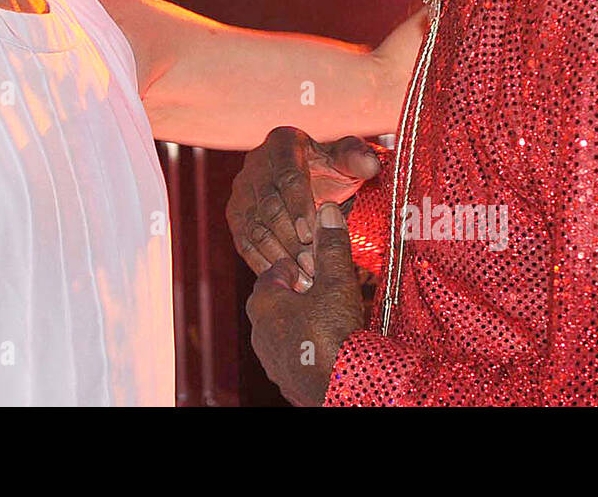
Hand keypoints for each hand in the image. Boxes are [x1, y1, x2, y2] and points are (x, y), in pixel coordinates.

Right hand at [226, 126, 381, 288]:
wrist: (314, 183)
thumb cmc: (334, 170)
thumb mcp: (349, 162)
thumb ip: (360, 160)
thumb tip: (370, 165)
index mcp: (283, 142)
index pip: (288, 176)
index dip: (299, 207)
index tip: (311, 234)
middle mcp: (255, 163)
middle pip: (270, 206)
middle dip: (290, 239)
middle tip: (311, 266)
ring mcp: (242, 190)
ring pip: (255, 227)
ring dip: (278, 256)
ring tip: (302, 279)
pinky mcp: (236, 214)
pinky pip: (244, 241)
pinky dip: (262, 263)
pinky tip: (284, 278)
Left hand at [246, 203, 364, 405]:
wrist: (338, 387)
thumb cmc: (333, 332)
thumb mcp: (336, 281)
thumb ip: (331, 245)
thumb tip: (327, 210)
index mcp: (264, 301)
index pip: (273, 271)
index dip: (295, 264)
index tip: (311, 265)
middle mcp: (259, 330)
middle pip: (274, 301)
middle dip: (294, 294)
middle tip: (318, 289)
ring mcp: (269, 357)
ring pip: (279, 330)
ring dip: (297, 321)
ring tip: (324, 317)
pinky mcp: (282, 378)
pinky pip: (288, 354)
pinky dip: (301, 346)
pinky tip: (323, 345)